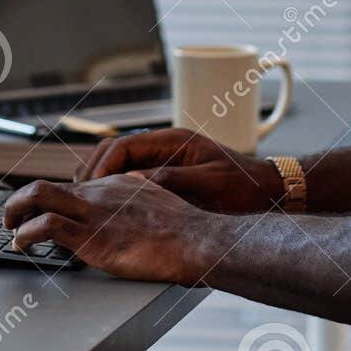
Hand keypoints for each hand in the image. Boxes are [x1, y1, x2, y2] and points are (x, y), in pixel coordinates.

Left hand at [2, 174, 224, 283]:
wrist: (194, 240)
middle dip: (20, 200)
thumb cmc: (185, 231)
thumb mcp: (161, 205)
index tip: (43, 212)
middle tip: (12, 216)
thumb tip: (132, 215)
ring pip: (37, 196)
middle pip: (46, 185)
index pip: (73, 186)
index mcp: (116, 185)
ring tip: (8, 229)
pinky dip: (25, 234)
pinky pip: (45, 227)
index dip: (52, 201)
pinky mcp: (89, 236)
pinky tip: (20, 245)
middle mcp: (99, 192)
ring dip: (14, 212)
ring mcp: (92, 212)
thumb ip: (140, 204)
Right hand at [75, 128, 283, 212]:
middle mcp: (166, 147)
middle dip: (94, 173)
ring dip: (103, 181)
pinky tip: (110, 209)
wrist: (271, 192)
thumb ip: (171, 180)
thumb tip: (132, 181)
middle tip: (79, 198)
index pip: (122, 146)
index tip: (88, 189)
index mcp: (174, 141)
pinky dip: (117, 190)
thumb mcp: (209, 185)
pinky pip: (134, 178)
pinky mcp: (169, 176)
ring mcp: (166, 160)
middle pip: (115, 152)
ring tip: (88, 205)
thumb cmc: (245, 188)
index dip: (101, 167)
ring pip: (121, 165)